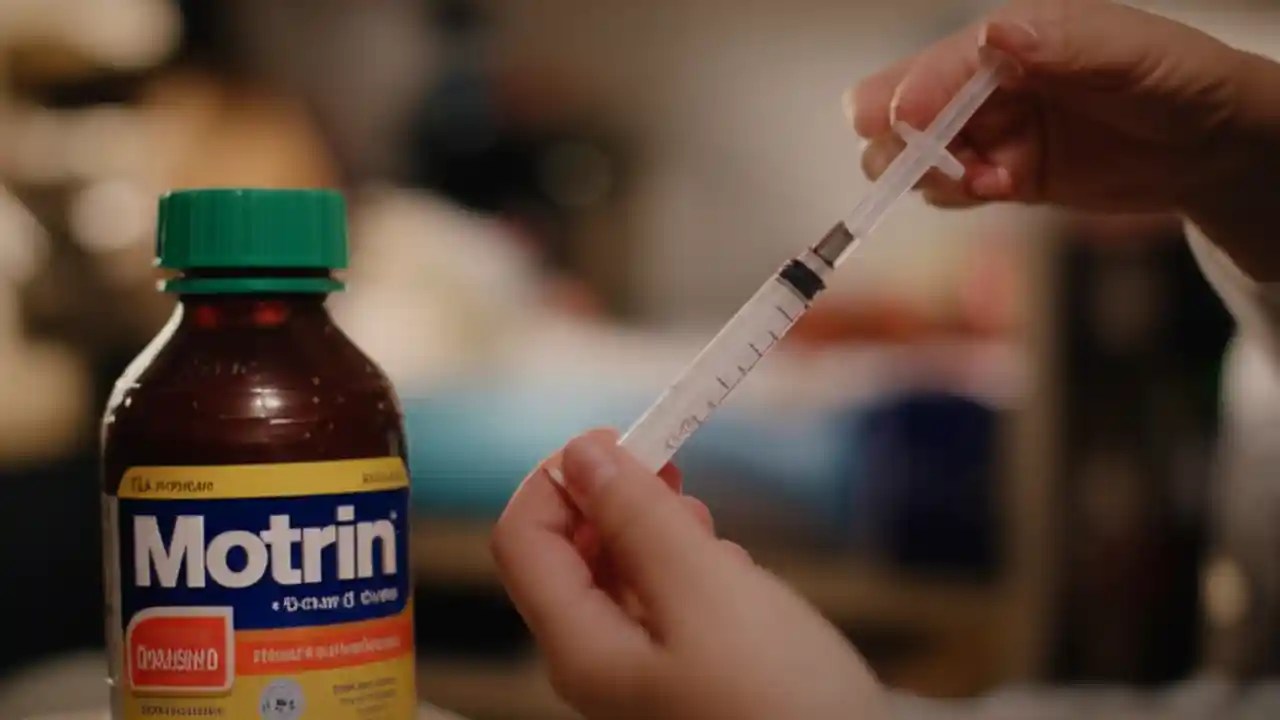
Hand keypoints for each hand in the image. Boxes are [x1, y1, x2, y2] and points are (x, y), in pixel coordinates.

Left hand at [491, 429, 885, 719]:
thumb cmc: (780, 702)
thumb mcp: (707, 590)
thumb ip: (636, 518)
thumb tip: (581, 456)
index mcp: (580, 648)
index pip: (523, 538)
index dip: (560, 478)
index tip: (622, 439)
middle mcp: (597, 664)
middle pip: (569, 554)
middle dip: (614, 500)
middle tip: (674, 469)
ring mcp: (641, 676)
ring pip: (621, 576)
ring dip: (657, 534)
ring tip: (710, 531)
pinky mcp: (685, 678)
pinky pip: (664, 606)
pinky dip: (690, 572)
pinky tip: (733, 578)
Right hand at [849, 0, 1279, 277]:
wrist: (1213, 146)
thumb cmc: (1180, 79)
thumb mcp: (1132, 54)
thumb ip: (1065, 43)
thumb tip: (995, 34)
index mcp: (1015, 38)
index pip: (942, 62)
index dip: (916, 89)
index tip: (902, 121)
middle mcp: (989, 82)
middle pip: (905, 106)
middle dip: (899, 136)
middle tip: (927, 162)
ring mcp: (993, 132)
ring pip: (919, 155)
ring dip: (930, 174)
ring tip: (983, 182)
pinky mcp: (1004, 176)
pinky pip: (953, 190)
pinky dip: (958, 196)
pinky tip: (999, 191)